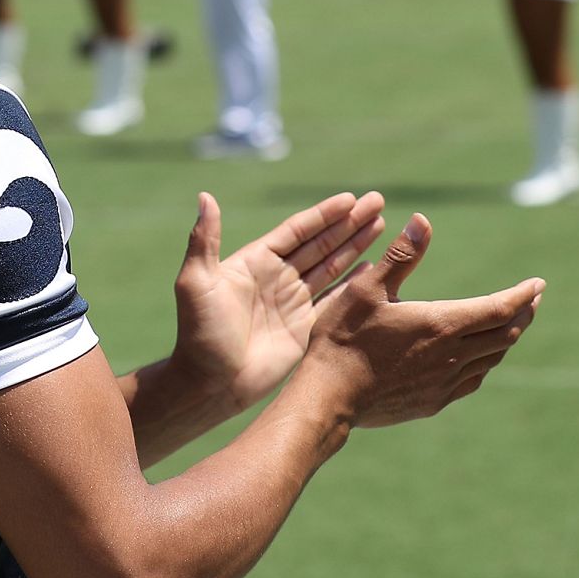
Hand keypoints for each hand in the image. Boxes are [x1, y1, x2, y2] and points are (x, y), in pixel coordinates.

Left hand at [171, 192, 387, 411]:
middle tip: (378, 202)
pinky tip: (372, 267)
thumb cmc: (199, 331)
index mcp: (255, 261)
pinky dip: (354, 283)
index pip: (297, 231)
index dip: (324, 215)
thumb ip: (205, 240)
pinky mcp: (304, 327)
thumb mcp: (197, 281)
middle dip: (349, 223)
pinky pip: (334, 299)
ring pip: (332, 266)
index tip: (351, 199)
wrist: (209, 381)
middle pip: (321, 243)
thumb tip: (206, 195)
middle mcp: (277, 277)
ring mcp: (292, 302)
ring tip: (382, 224)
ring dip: (356, 246)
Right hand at [303, 214, 542, 427]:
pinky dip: (486, 362)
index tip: (538, 283)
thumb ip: (401, 256)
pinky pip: (473, 380)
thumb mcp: (366, 289)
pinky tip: (480, 358)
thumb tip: (423, 219)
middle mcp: (452, 356)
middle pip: (506, 334)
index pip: (500, 308)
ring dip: (507, 338)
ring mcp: (445, 382)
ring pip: (492, 358)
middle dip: (524, 313)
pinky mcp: (434, 401)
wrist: (330, 396)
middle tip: (532, 299)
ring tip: (511, 323)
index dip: (523, 295)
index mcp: (442, 324)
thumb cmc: (343, 338)